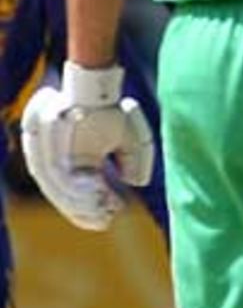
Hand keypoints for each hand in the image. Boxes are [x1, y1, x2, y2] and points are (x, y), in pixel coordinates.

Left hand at [20, 62, 154, 231]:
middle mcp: (56, 160)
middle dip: (85, 212)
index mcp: (75, 161)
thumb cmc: (114, 111)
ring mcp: (46, 154)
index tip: (111, 217)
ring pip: (58, 190)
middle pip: (64, 197)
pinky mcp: (42, 148)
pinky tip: (97, 194)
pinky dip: (74, 189)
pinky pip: (54, 176)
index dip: (92, 210)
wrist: (95, 88)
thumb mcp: (133, 140)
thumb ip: (135, 162)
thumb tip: (134, 182)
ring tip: (103, 210)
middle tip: (105, 219)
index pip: (77, 195)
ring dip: (80, 204)